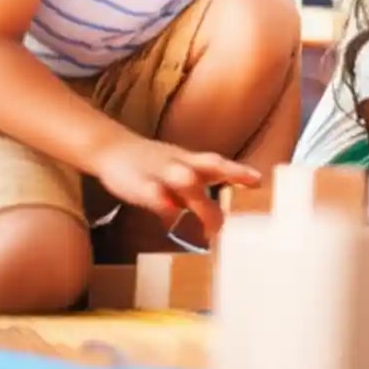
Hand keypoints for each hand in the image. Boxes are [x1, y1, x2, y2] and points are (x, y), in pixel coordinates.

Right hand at [92, 136, 259, 239]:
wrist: (109, 148)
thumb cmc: (151, 165)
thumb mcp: (178, 170)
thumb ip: (198, 191)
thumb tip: (219, 216)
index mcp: (191, 161)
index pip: (219, 163)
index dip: (239, 170)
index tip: (259, 180)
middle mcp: (180, 163)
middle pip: (209, 165)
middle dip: (230, 173)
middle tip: (249, 193)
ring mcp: (159, 172)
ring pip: (183, 177)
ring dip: (200, 194)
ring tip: (214, 221)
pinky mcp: (136, 183)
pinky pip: (151, 192)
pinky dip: (162, 202)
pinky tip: (171, 215)